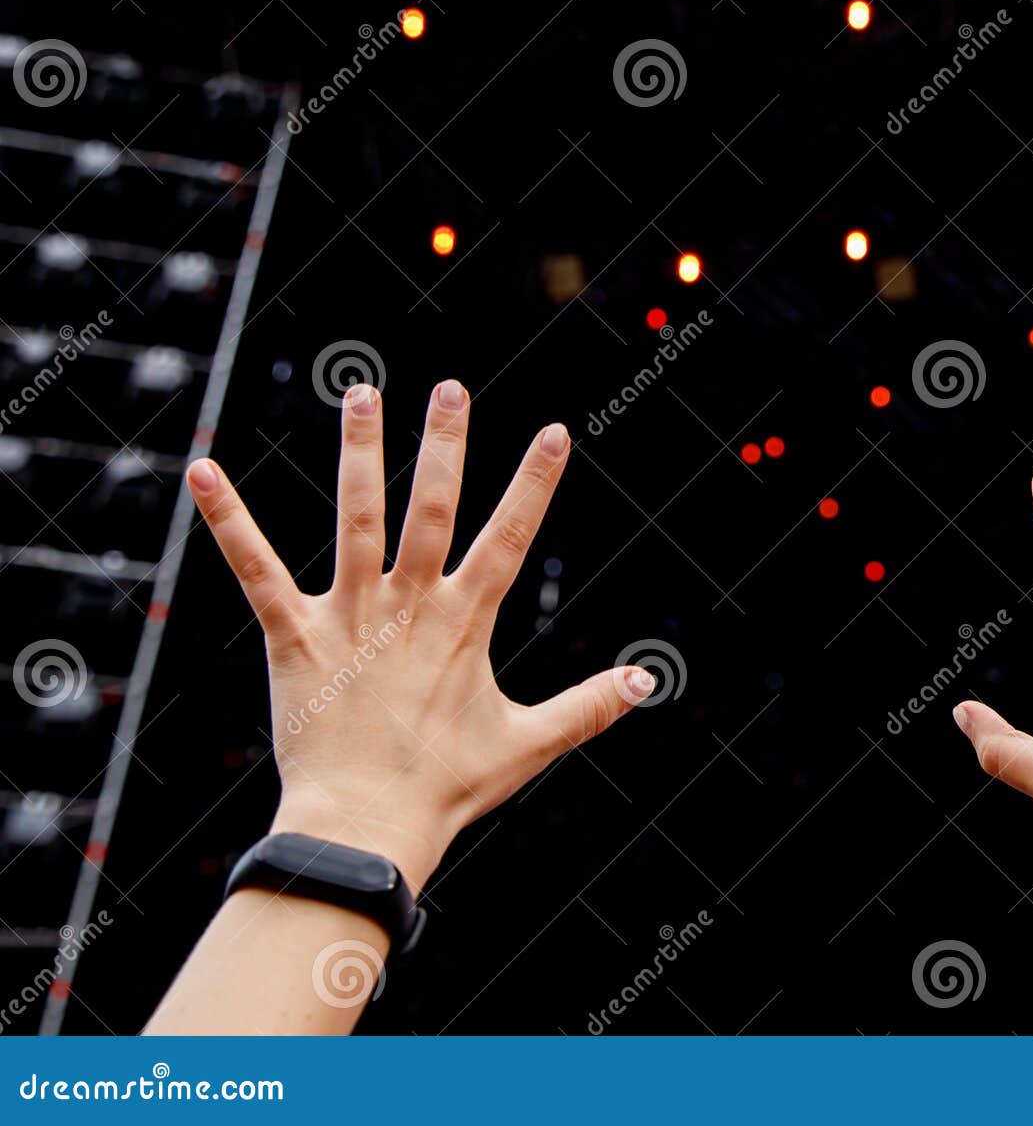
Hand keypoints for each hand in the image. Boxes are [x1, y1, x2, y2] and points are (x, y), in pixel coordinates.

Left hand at [186, 380, 654, 891]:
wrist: (364, 829)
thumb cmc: (446, 789)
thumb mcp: (528, 744)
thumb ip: (588, 707)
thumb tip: (647, 681)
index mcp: (462, 624)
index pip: (508, 538)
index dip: (534, 484)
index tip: (555, 432)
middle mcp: (408, 606)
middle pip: (432, 509)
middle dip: (445, 444)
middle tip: (450, 387)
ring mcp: (350, 617)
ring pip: (356, 519)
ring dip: (360, 454)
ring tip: (362, 392)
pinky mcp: (295, 637)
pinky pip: (256, 571)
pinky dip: (229, 521)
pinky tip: (203, 472)